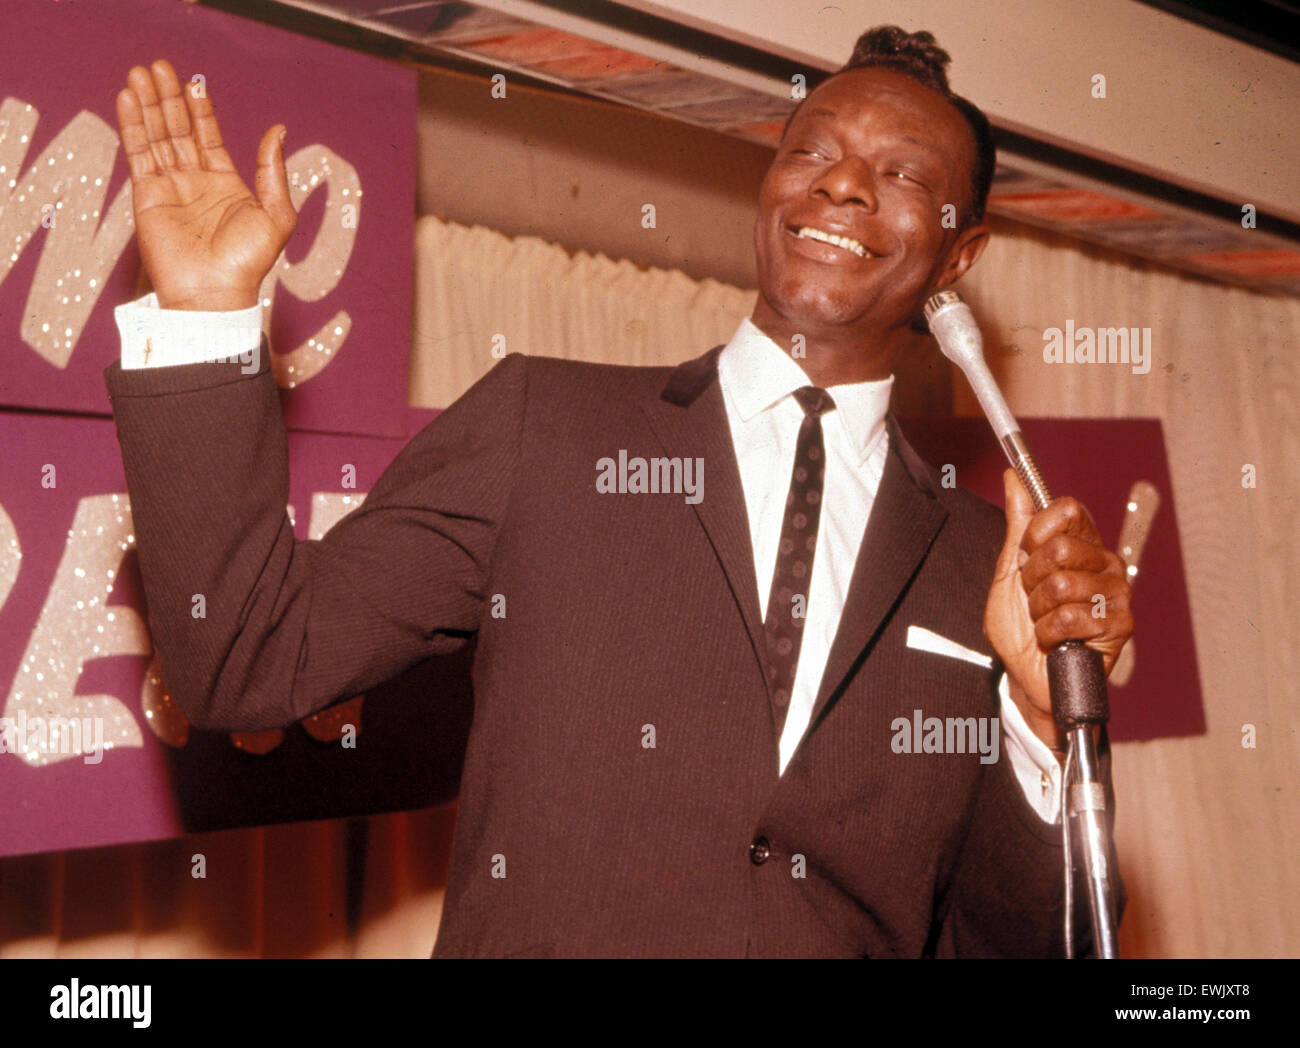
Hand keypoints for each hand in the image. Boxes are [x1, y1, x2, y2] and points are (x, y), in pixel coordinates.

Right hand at [115, 59, 297, 309]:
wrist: (215, 293)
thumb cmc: (248, 263)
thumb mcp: (276, 215)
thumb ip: (273, 172)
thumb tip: (278, 131)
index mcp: (227, 184)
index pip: (208, 136)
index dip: (201, 109)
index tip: (195, 82)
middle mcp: (196, 182)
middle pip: (178, 130)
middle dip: (168, 98)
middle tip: (160, 66)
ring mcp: (169, 188)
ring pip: (156, 136)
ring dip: (147, 104)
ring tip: (140, 73)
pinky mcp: (147, 196)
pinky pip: (138, 153)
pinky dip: (132, 126)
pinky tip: (128, 99)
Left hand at [984, 469, 1132, 748]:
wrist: (1026, 674)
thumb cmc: (1020, 625)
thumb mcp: (1009, 571)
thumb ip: (1017, 524)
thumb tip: (1014, 477)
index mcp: (1081, 543)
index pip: (1065, 509)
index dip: (1035, 533)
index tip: (1026, 555)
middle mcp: (1105, 562)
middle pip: (1059, 547)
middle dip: (1031, 579)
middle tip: (1036, 598)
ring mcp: (1117, 592)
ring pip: (1062, 584)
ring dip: (1039, 610)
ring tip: (1045, 621)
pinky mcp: (1122, 624)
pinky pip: (1073, 616)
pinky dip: (1051, 632)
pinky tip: (1058, 639)